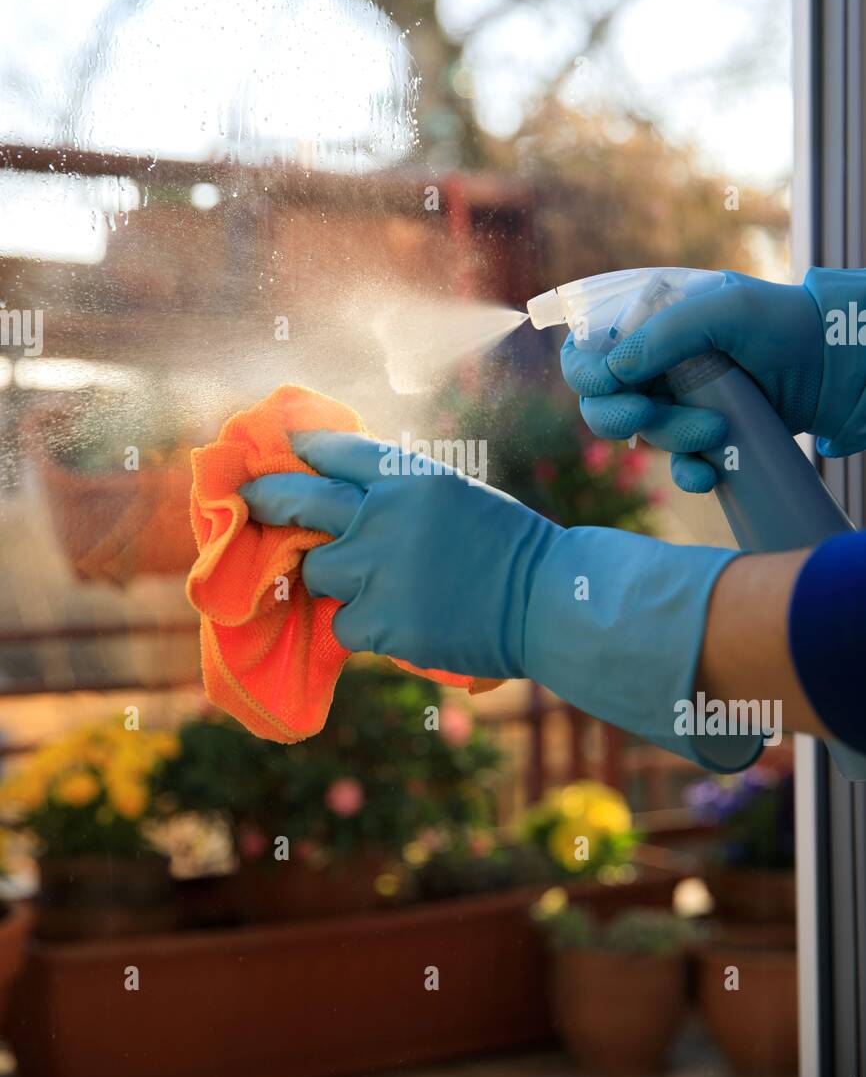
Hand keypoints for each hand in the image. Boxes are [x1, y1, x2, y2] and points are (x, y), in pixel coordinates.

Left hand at [242, 431, 751, 769]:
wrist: (549, 601)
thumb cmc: (511, 548)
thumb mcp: (457, 495)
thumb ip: (402, 494)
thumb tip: (347, 499)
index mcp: (410, 477)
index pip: (336, 451)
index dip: (303, 448)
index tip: (283, 447)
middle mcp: (385, 515)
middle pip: (299, 499)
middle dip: (267, 499)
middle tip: (249, 500)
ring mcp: (379, 569)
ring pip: (320, 573)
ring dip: (340, 582)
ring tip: (381, 589)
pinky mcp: (383, 622)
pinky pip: (344, 625)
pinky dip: (364, 629)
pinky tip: (402, 625)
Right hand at [560, 267, 865, 492]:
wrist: (832, 367)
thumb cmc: (780, 323)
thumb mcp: (724, 310)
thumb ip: (665, 334)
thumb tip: (611, 373)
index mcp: (647, 323)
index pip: (585, 349)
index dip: (584, 372)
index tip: (607, 384)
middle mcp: (653, 364)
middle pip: (600, 401)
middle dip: (618, 414)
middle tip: (645, 413)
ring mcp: (676, 403)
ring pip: (643, 436)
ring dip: (672, 437)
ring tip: (717, 427)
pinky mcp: (701, 437)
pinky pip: (677, 465)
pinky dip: (688, 473)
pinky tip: (710, 471)